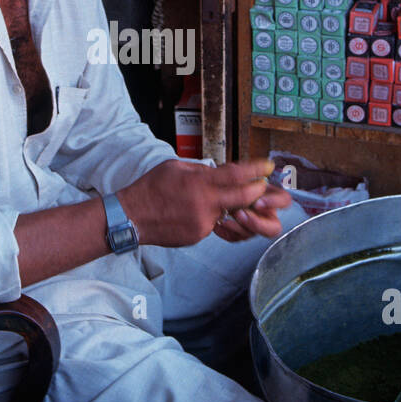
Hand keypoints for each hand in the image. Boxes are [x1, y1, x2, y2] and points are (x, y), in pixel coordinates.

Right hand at [117, 158, 277, 247]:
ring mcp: (204, 222)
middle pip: (244, 197)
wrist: (132, 217)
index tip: (267, 166)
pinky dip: (211, 216)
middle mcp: (205, 202)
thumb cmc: (151, 188)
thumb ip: (202, 170)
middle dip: (256, 191)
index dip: (256, 170)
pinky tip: (193, 211)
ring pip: (230, 211)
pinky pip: (214, 223)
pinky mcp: (199, 235)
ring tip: (216, 198)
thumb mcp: (176, 167)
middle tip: (260, 185)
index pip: (237, 174)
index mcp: (199, 181)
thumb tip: (220, 170)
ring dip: (231, 204)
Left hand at [212, 180, 292, 242]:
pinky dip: (227, 232)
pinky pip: (237, 239)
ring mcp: (252, 224)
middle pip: (274, 228)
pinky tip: (219, 223)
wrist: (212, 191)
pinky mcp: (239, 233)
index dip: (275, 203)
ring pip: (253, 234)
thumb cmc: (228, 179)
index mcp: (269, 196)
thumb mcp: (239, 174)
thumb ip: (251, 174)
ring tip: (225, 216)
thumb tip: (265, 169)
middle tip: (240, 214)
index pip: (284, 200)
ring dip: (239, 226)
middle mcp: (264, 212)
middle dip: (257, 224)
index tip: (258, 202)